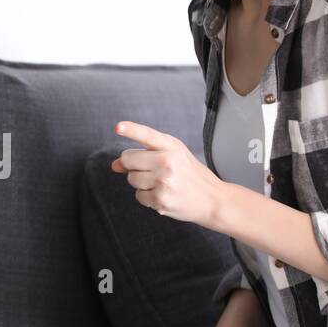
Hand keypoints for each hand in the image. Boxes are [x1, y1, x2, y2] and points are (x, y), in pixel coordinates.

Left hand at [110, 121, 225, 227]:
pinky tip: (163, 194)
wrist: (212, 199)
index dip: (131, 130)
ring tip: (161, 183)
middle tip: (152, 170)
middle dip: (133, 165)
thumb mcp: (174, 156)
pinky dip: (147, 197)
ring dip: (140, 182)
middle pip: (128, 159)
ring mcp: (164, 182)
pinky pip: (138, 196)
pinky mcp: (160, 199)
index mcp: (172, 146)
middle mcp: (168, 162)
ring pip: (131, 179)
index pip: (148, 135)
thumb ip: (145, 154)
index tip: (118, 127)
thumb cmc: (190, 175)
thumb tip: (114, 165)